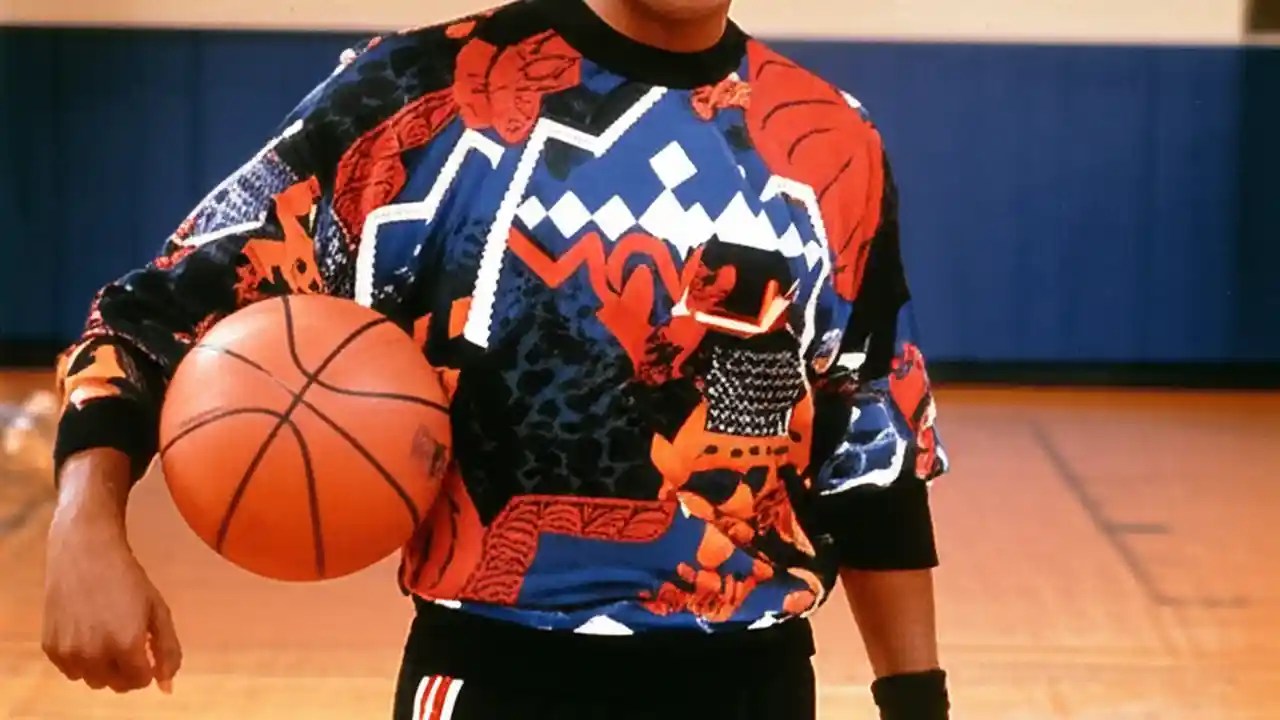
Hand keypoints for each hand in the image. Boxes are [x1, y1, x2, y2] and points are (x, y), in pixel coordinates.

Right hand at [41, 450, 181, 692]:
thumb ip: (167, 650)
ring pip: (93, 680)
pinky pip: (70, 669)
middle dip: (128, 669)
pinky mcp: (51, 647)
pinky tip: (88, 630)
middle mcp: (94, 653)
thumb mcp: (157, 610)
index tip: (146, 648)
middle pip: (116, 685)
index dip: (148, 667)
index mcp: (126, 644)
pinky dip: (81, 658)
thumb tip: (168, 687)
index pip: (141, 681)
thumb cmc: (128, 579)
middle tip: (129, 639)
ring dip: (104, 666)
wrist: (85, 551)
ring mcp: (69, 652)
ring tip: (108, 632)